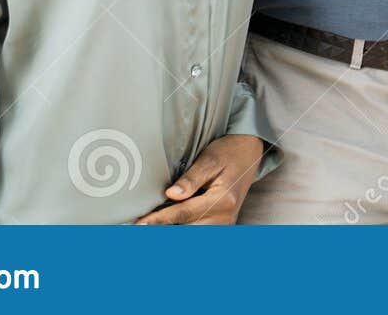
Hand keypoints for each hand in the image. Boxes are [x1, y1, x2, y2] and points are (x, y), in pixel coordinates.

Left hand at [134, 135, 264, 224]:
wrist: (249, 154)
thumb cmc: (228, 152)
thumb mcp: (210, 158)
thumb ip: (191, 178)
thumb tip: (170, 195)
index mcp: (222, 200)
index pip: (184, 214)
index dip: (159, 220)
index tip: (139, 224)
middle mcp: (224, 218)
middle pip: (186, 232)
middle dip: (162, 232)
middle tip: (138, 230)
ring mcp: (223, 225)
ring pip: (191, 236)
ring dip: (170, 233)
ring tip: (148, 230)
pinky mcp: (220, 227)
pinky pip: (196, 234)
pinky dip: (180, 231)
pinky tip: (163, 228)